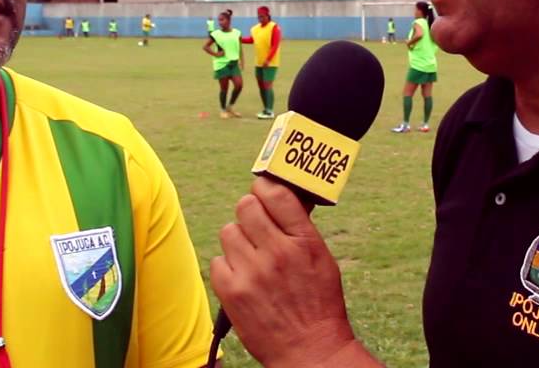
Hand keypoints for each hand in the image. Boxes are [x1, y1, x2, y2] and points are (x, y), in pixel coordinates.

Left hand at [211, 177, 375, 367]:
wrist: (309, 350)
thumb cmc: (319, 303)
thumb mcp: (322, 259)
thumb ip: (300, 229)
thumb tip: (279, 199)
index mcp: (304, 241)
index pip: (276, 194)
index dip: (265, 188)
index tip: (263, 192)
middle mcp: (277, 252)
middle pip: (245, 206)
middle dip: (249, 212)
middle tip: (256, 226)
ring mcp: (252, 272)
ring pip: (228, 231)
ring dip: (237, 240)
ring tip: (250, 256)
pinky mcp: (232, 292)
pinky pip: (216, 261)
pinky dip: (226, 267)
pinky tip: (242, 277)